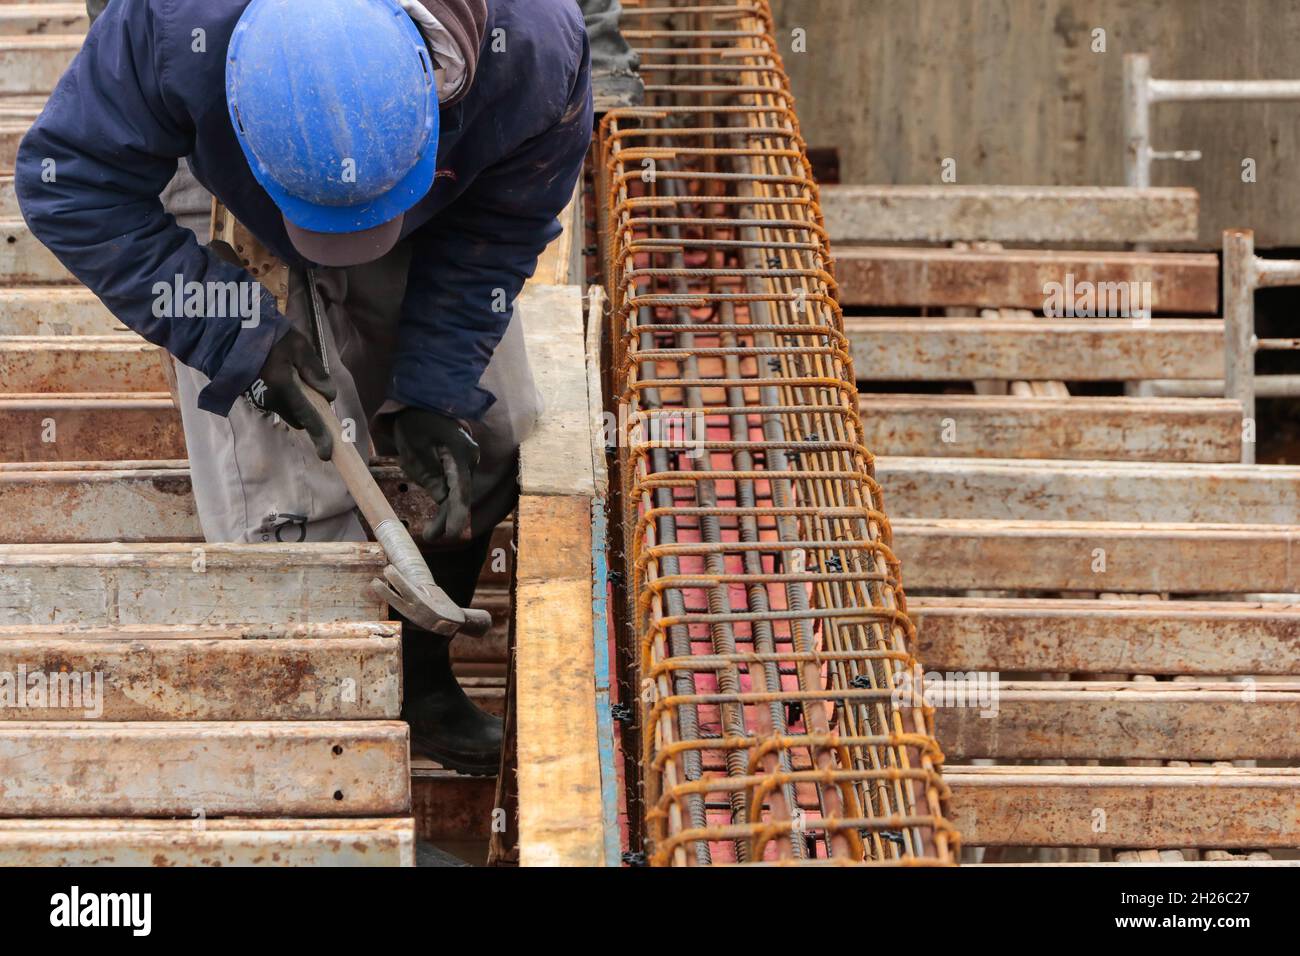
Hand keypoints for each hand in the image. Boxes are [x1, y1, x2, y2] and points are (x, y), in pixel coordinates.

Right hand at [246, 328, 336, 459]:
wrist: (226, 330)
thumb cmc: (266, 334)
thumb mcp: (297, 345)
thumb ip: (314, 371)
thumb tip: (329, 396)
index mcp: (283, 386)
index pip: (307, 416)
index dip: (319, 435)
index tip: (327, 454)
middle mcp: (269, 398)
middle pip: (296, 416)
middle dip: (308, 412)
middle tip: (315, 389)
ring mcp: (257, 398)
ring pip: (285, 408)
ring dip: (294, 399)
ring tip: (292, 370)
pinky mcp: (250, 395)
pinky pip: (274, 400)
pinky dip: (282, 392)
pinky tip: (278, 371)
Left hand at [393, 408, 478, 543]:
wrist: (422, 405)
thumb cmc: (416, 424)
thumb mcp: (415, 447)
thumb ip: (429, 472)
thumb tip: (442, 497)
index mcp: (460, 455)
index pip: (461, 490)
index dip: (458, 513)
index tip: (453, 533)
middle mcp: (467, 463)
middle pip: (461, 496)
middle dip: (449, 519)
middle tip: (430, 537)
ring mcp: (463, 467)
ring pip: (457, 497)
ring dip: (445, 516)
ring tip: (429, 534)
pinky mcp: (454, 471)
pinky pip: (451, 493)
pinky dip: (444, 508)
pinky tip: (432, 526)